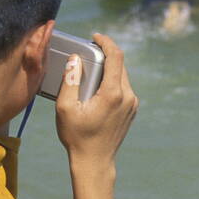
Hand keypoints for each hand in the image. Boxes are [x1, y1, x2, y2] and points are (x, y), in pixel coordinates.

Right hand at [55, 33, 138, 172]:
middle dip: (104, 55)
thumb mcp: (66, 108)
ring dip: (108, 69)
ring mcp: (132, 104)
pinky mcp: (132, 110)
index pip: (116, 57)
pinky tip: (97, 86)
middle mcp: (128, 97)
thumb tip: (75, 59)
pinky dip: (112, 81)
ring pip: (122, 76)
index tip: (95, 37)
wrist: (95, 162)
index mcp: (114, 94)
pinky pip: (123, 88)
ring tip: (89, 70)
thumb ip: (70, 81)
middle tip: (87, 52)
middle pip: (120, 65)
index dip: (106, 42)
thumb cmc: (77, 137)